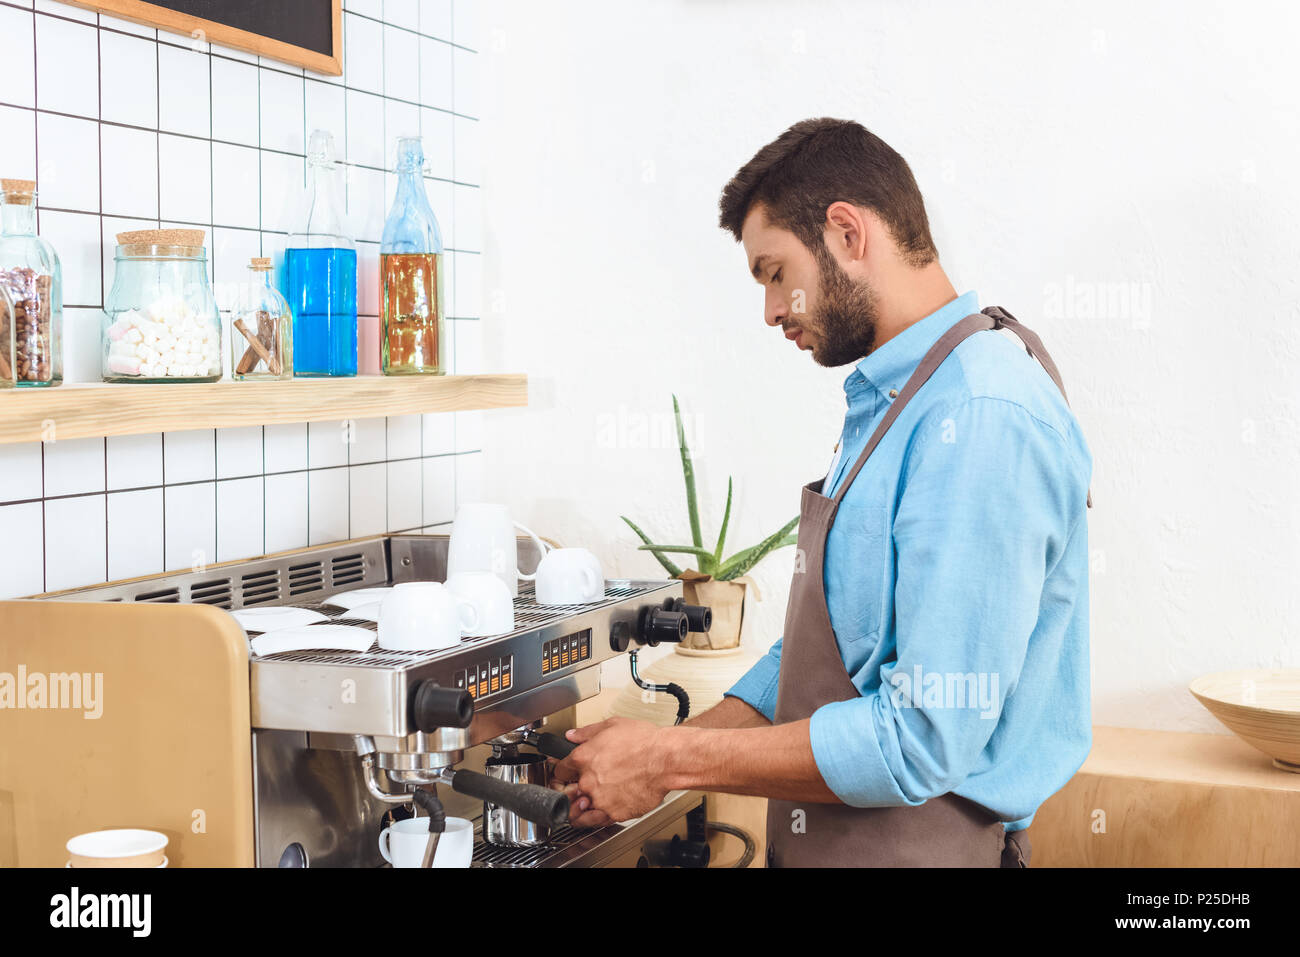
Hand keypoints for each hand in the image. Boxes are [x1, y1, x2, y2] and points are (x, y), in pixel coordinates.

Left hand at [551, 717, 671, 822]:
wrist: (666, 760)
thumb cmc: (645, 742)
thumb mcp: (612, 725)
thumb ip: (587, 733)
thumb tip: (572, 735)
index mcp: (583, 758)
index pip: (560, 770)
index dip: (562, 771)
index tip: (566, 773)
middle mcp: (588, 780)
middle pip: (568, 792)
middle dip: (572, 789)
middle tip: (577, 788)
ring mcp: (600, 799)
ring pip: (579, 812)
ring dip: (579, 809)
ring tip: (584, 805)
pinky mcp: (614, 813)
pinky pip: (598, 820)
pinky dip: (598, 817)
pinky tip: (601, 810)